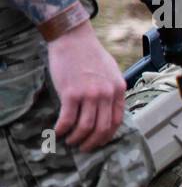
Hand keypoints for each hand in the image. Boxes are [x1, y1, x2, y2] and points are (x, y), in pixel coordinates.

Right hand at [46, 20, 125, 150]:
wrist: (73, 38)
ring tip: (71, 141)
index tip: (99, 141)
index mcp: (118, 90)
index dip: (107, 135)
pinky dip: (63, 129)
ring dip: (77, 138)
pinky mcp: (71, 93)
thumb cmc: (90, 53)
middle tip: (85, 148)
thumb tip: (110, 108)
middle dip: (93, 142)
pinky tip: (58, 132)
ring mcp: (89, 94)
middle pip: (103, 128)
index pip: (117, 121)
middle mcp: (106, 94)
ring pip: (86, 127)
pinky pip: (68, 119)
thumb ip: (113, 89)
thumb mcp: (112, 71)